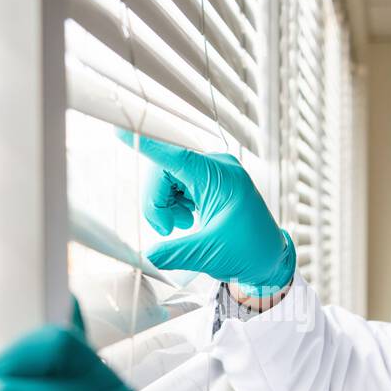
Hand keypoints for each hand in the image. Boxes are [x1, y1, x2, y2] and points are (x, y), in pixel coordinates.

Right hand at [119, 131, 294, 296]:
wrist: (270, 259)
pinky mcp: (212, 183)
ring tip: (180, 226)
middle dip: (157, 199)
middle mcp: (217, 169)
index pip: (176, 156)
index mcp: (220, 178)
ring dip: (166, 202)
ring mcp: (215, 174)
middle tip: (165, 229)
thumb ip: (174, 253)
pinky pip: (180, 183)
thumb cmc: (251, 252)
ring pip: (170, 176)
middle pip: (167, 169)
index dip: (147, 146)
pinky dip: (174, 202)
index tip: (120, 130)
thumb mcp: (209, 254)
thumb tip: (149, 255)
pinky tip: (185, 220)